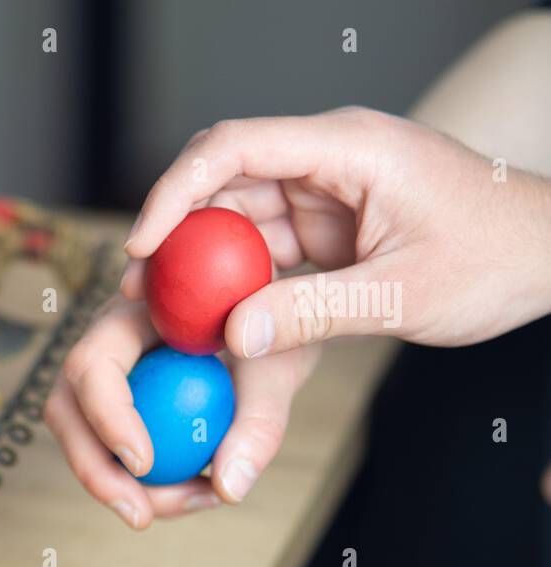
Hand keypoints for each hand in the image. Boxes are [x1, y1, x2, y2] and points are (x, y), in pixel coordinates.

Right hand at [44, 297, 317, 527]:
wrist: (281, 323)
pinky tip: (203, 492)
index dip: (108, 417)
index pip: (92, 365)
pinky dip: (150, 483)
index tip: (146, 465)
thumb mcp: (280, 368)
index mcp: (132, 313)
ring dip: (122, 486)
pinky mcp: (126, 406)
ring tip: (195, 501)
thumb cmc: (277, 331)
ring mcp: (112, 377)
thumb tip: (229, 489)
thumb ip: (259, 421)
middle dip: (95, 470)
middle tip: (141, 516)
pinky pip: (116, 453)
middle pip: (67, 409)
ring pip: (85, 438)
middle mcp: (109, 344)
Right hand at [122, 107, 550, 356]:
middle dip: (175, 232)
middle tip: (140, 287)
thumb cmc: (500, 256)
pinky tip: (210, 316)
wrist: (550, 257)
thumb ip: (318, 313)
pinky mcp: (327, 225)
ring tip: (164, 310)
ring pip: (237, 217)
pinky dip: (234, 281)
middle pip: (224, 179)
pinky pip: (263, 247)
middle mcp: (328, 159)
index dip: (175, 191)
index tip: (141, 244)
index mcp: (349, 148)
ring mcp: (326, 191)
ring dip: (201, 262)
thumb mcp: (407, 292)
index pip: (236, 147)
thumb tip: (236, 336)